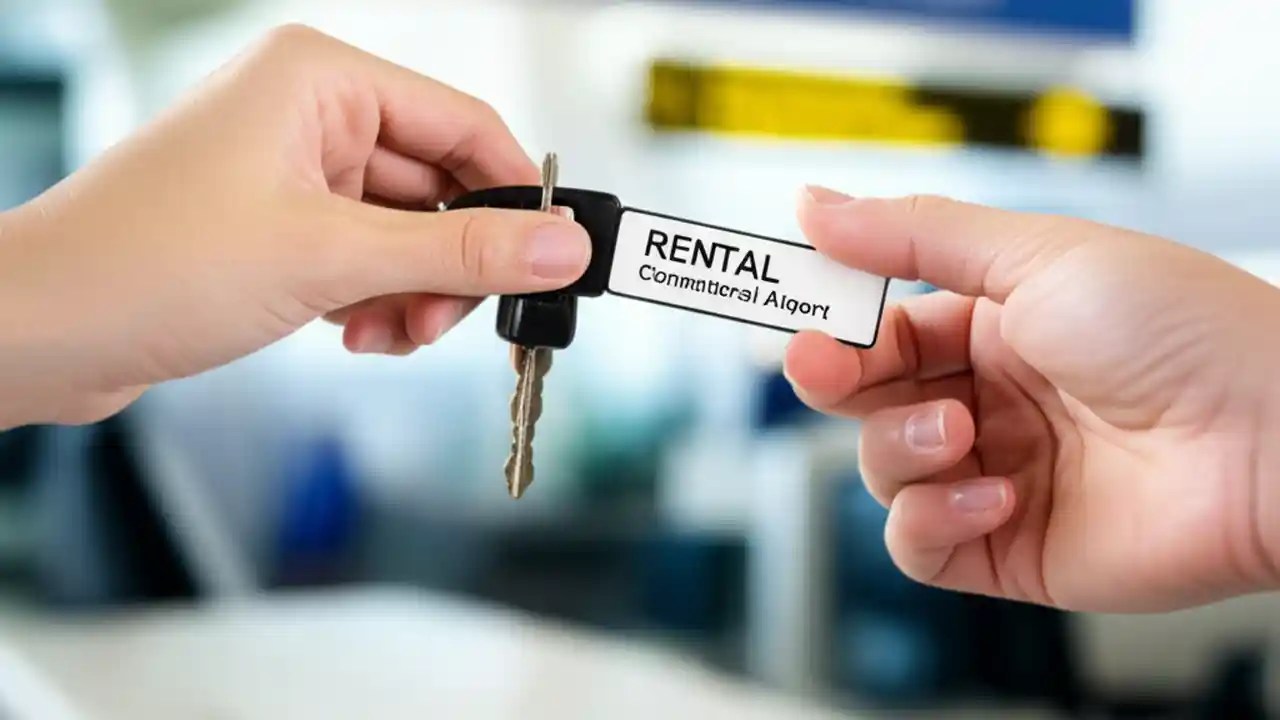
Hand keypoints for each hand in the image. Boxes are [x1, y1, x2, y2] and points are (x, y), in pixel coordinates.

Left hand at [0, 25, 589, 428]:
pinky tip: (349, 332)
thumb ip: (459, 252)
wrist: (41, 333)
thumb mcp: (330, 258)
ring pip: (407, 234)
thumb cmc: (146, 264)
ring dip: (410, 294)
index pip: (464, 127)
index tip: (551, 259)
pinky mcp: (279, 226)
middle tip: (445, 321)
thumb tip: (559, 247)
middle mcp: (309, 114)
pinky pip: (367, 259)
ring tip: (381, 334)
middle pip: (440, 189)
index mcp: (320, 80)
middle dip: (449, 266)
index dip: (514, 197)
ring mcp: (293, 173)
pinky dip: (375, 302)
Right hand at [785, 187, 1279, 611]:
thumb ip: (915, 236)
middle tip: (825, 367)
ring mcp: (999, 473)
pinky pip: (921, 543)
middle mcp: (993, 398)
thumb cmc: (1181, 331)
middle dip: (836, 381)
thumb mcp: (1038, 254)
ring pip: (883, 468)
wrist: (1273, 441)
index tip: (797, 315)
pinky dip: (932, 520)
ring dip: (901, 447)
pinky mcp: (1010, 549)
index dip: (834, 323)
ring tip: (962, 432)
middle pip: (867, 397)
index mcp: (999, 322)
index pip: (884, 325)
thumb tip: (816, 205)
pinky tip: (991, 496)